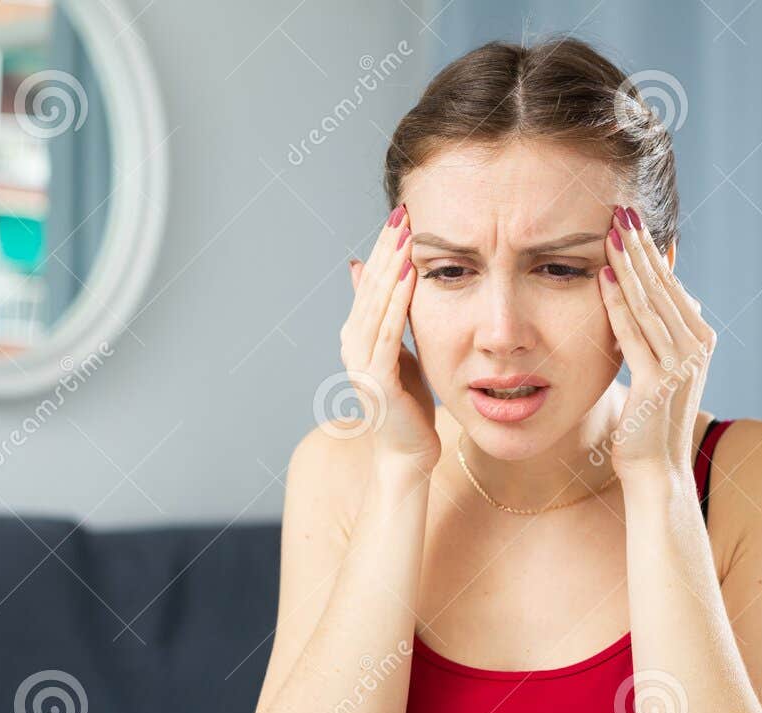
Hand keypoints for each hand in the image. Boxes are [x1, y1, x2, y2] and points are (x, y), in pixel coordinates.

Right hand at [339, 204, 438, 470]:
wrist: (407, 453)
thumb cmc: (409, 406)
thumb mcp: (401, 352)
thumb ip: (391, 318)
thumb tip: (378, 285)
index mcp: (357, 336)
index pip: (369, 282)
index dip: (383, 248)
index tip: (400, 214)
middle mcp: (352, 345)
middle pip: (368, 287)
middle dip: (385, 248)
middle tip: (401, 211)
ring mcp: (360, 362)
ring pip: (375, 304)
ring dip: (390, 266)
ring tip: (405, 234)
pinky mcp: (376, 379)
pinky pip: (387, 332)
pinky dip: (397, 301)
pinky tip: (409, 275)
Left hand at [598, 204, 716, 479]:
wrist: (658, 473)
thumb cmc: (650, 425)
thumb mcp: (658, 372)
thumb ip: (658, 336)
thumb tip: (660, 297)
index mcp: (698, 338)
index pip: (669, 284)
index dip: (649, 251)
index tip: (629, 221)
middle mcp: (696, 344)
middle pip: (661, 284)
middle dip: (639, 246)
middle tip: (619, 210)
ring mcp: (680, 362)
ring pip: (649, 301)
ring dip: (628, 264)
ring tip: (610, 230)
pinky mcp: (658, 380)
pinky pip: (634, 332)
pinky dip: (618, 304)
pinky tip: (604, 277)